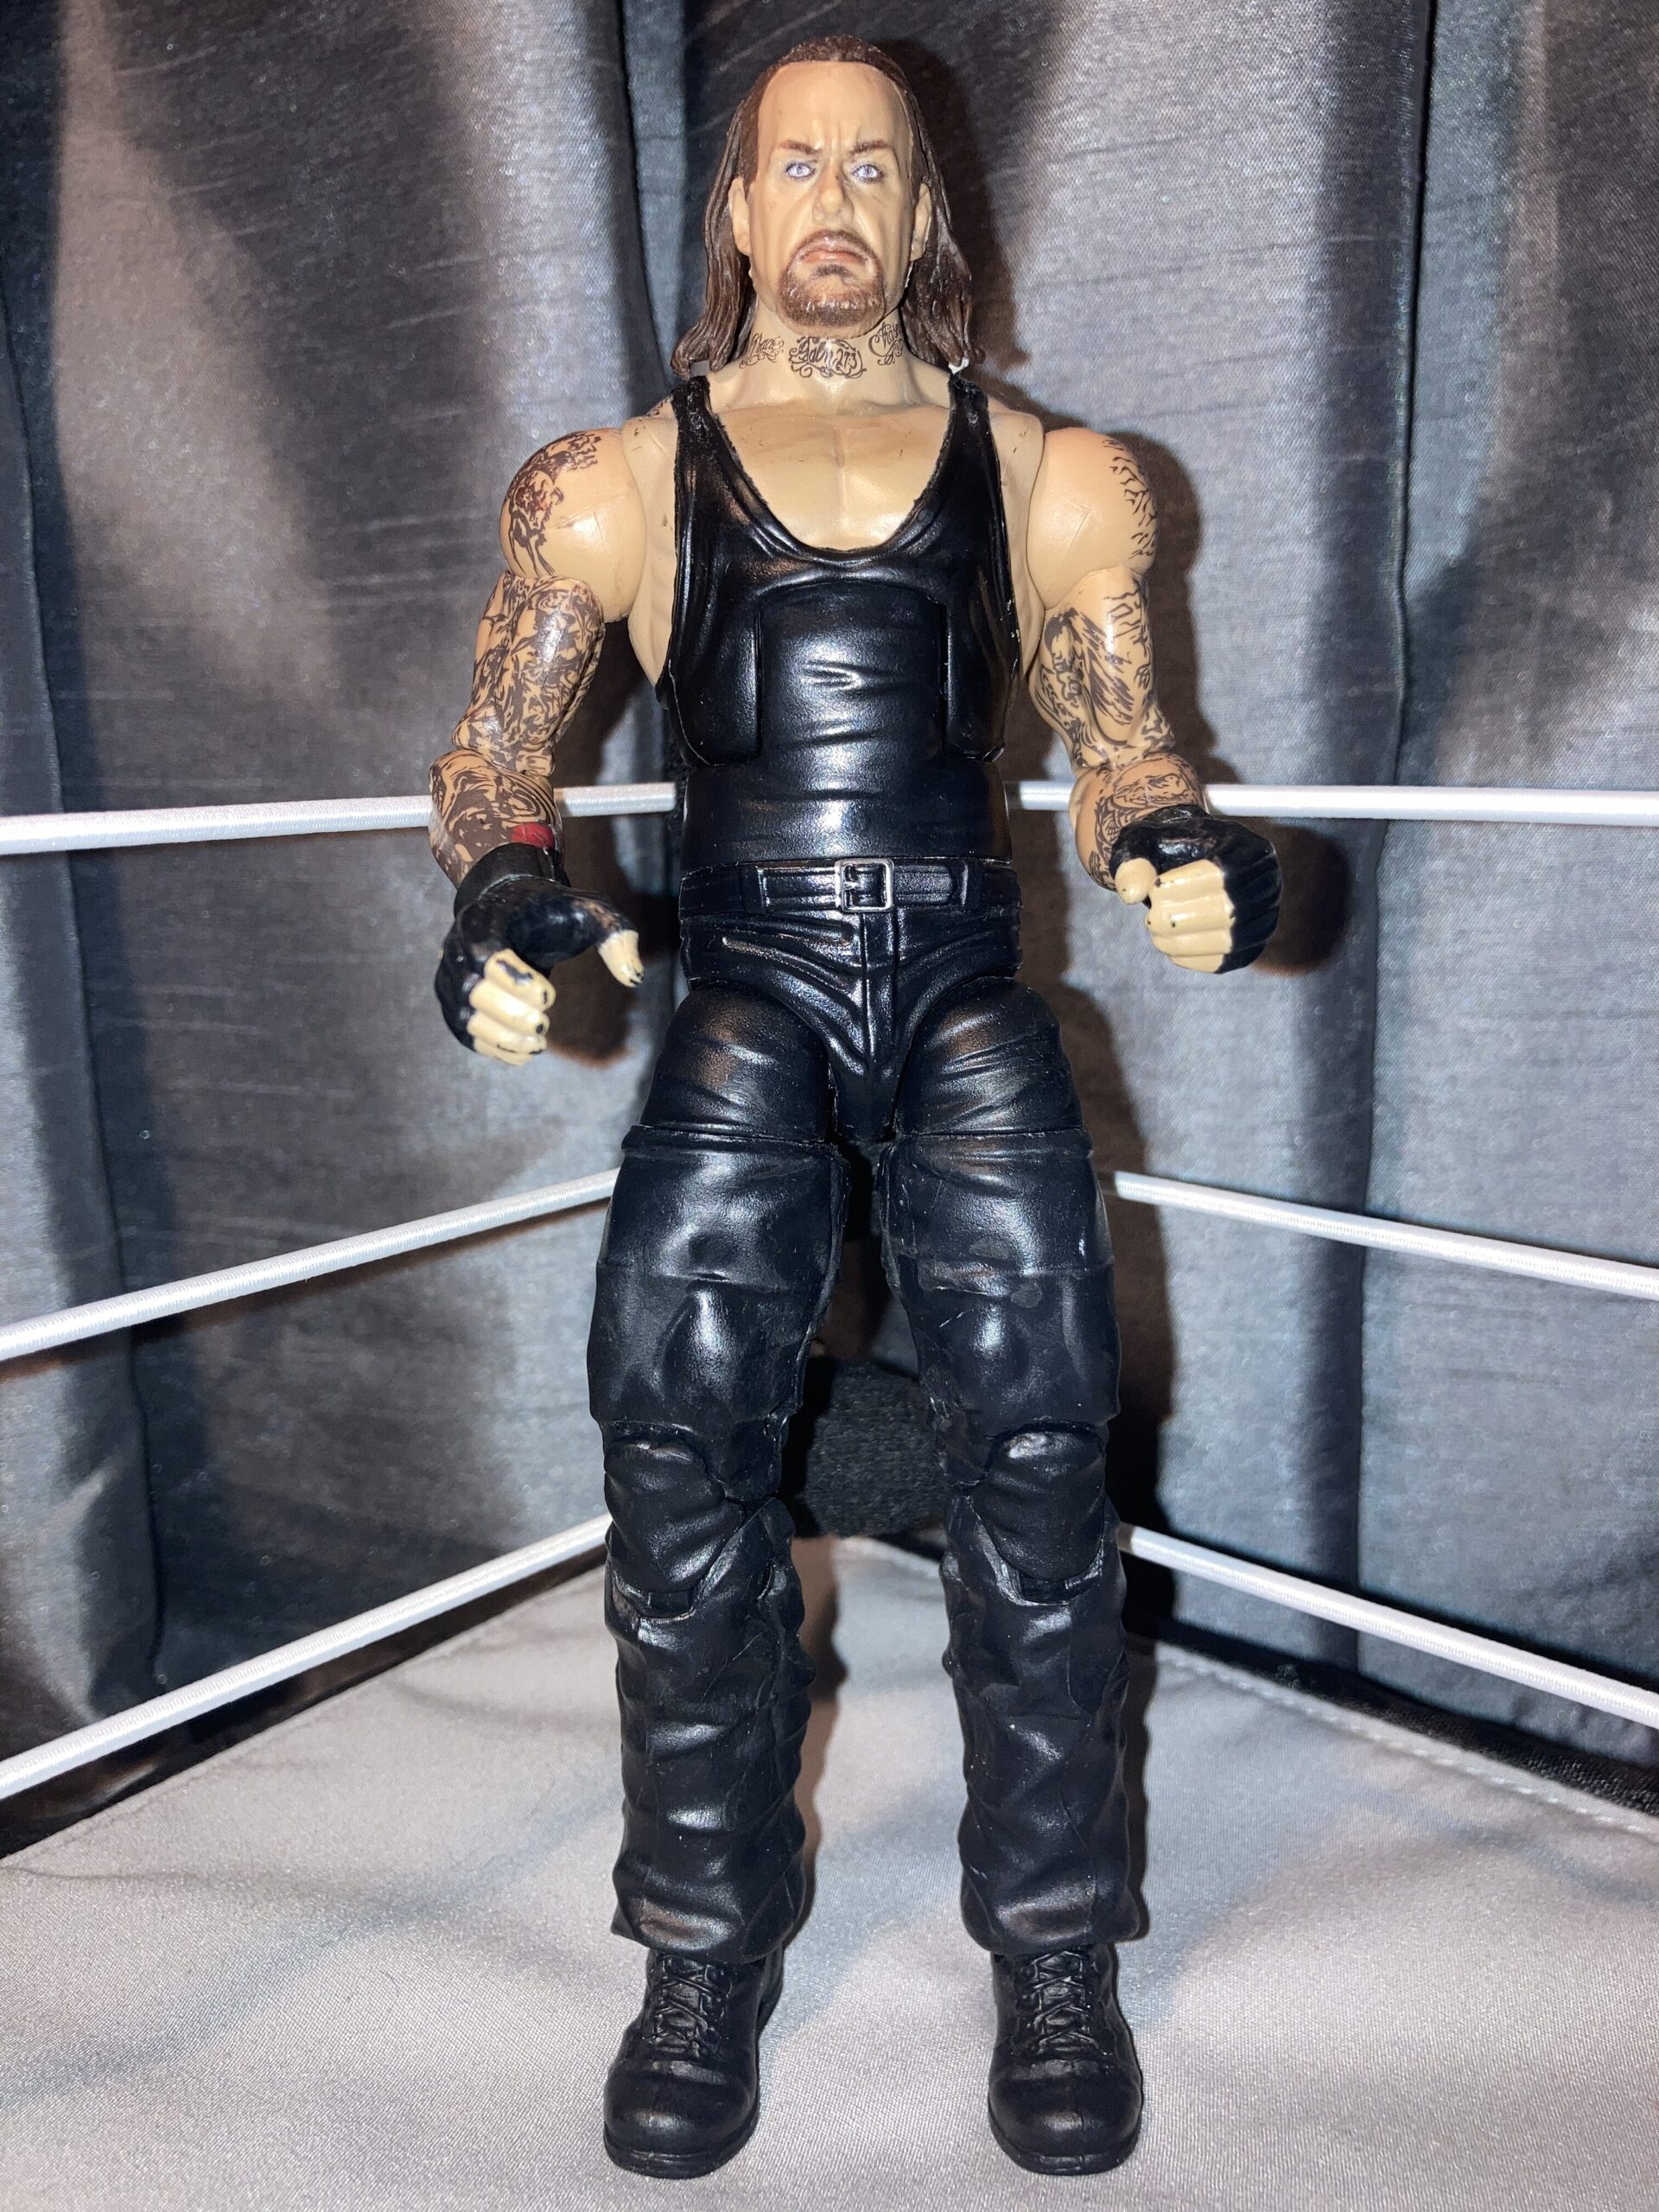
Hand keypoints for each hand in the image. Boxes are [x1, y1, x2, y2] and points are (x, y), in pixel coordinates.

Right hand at [436, 860, 640, 1065]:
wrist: (510, 903)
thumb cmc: (552, 909)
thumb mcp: (589, 910)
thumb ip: (615, 936)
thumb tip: (634, 977)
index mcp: (485, 920)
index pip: (487, 954)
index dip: (515, 980)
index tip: (549, 996)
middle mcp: (458, 947)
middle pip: (472, 991)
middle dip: (509, 1014)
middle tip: (544, 1025)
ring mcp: (451, 975)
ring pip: (464, 1016)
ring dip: (500, 1037)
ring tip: (537, 1044)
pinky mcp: (455, 999)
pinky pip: (464, 1031)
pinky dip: (492, 1047)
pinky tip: (524, 1054)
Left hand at [1109, 806, 1279, 973]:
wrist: (1186, 862)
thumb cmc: (1166, 850)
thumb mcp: (1145, 843)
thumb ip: (1134, 862)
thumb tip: (1131, 893)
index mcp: (1247, 848)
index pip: (1224, 874)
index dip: (1184, 888)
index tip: (1155, 890)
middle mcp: (1267, 882)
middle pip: (1230, 912)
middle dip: (1180, 919)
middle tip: (1151, 917)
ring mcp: (1264, 917)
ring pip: (1228, 941)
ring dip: (1182, 942)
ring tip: (1156, 932)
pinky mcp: (1251, 946)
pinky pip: (1224, 961)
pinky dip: (1190, 958)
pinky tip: (1170, 945)